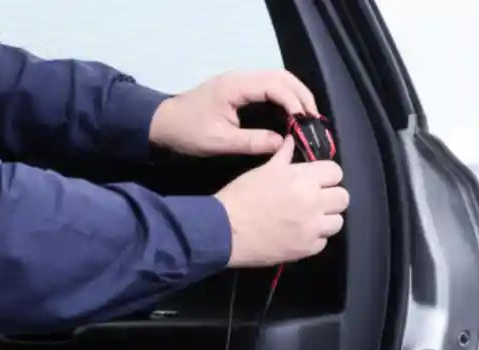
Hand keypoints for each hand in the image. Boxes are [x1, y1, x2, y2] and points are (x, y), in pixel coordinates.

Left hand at [150, 70, 317, 156]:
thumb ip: (253, 142)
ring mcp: (241, 81)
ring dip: (296, 95)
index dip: (295, 103)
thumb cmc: (188, 133)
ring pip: (278, 79)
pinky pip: (270, 86)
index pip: (275, 86)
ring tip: (309, 118)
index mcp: (236, 86)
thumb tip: (282, 144)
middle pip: (282, 77)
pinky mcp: (240, 88)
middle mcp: (241, 78)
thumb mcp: (220, 142)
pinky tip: (293, 115)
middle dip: (302, 96)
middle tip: (315, 120)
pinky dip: (286, 97)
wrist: (163, 124)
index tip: (306, 124)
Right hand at [216, 138, 348, 267]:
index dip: (328, 175)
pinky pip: (323, 242)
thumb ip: (283, 157)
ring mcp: (312, 228)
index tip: (318, 180)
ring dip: (326, 219)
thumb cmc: (241, 196)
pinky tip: (299, 233)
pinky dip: (314, 238)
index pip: (336, 172)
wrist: (225, 231)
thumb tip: (291, 141)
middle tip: (316, 199)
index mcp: (303, 179)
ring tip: (309, 218)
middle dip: (331, 196)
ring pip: (337, 221)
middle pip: (343, 197)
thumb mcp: (262, 171)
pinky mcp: (306, 249)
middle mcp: (313, 203)